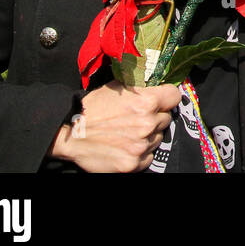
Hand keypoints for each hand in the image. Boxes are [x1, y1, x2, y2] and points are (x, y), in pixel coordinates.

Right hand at [48, 82, 180, 172]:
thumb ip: (140, 86)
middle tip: (137, 119)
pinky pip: (149, 157)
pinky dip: (140, 153)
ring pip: (158, 138)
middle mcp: (148, 123)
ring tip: (128, 133)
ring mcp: (141, 145)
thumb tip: (156, 82)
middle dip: (155, 117)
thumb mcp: (117, 87)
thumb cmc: (93, 109)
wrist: (71, 135)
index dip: (167, 98)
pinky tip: (126, 146)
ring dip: (148, 136)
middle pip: (166, 118)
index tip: (161, 101)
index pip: (174, 97)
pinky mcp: (134, 163)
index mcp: (147, 101)